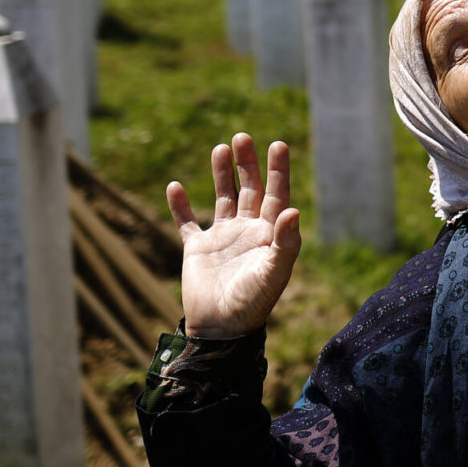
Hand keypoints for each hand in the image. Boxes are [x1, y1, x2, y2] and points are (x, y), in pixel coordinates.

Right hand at [166, 133, 301, 339]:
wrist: (221, 329)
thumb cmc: (253, 303)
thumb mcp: (274, 272)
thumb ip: (285, 242)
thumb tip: (292, 209)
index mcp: (269, 235)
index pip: (276, 194)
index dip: (278, 170)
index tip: (278, 144)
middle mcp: (247, 232)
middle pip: (250, 189)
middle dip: (248, 164)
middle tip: (242, 137)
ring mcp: (222, 238)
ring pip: (223, 198)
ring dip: (221, 174)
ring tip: (220, 148)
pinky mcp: (197, 249)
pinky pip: (187, 222)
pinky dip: (179, 205)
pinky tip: (175, 186)